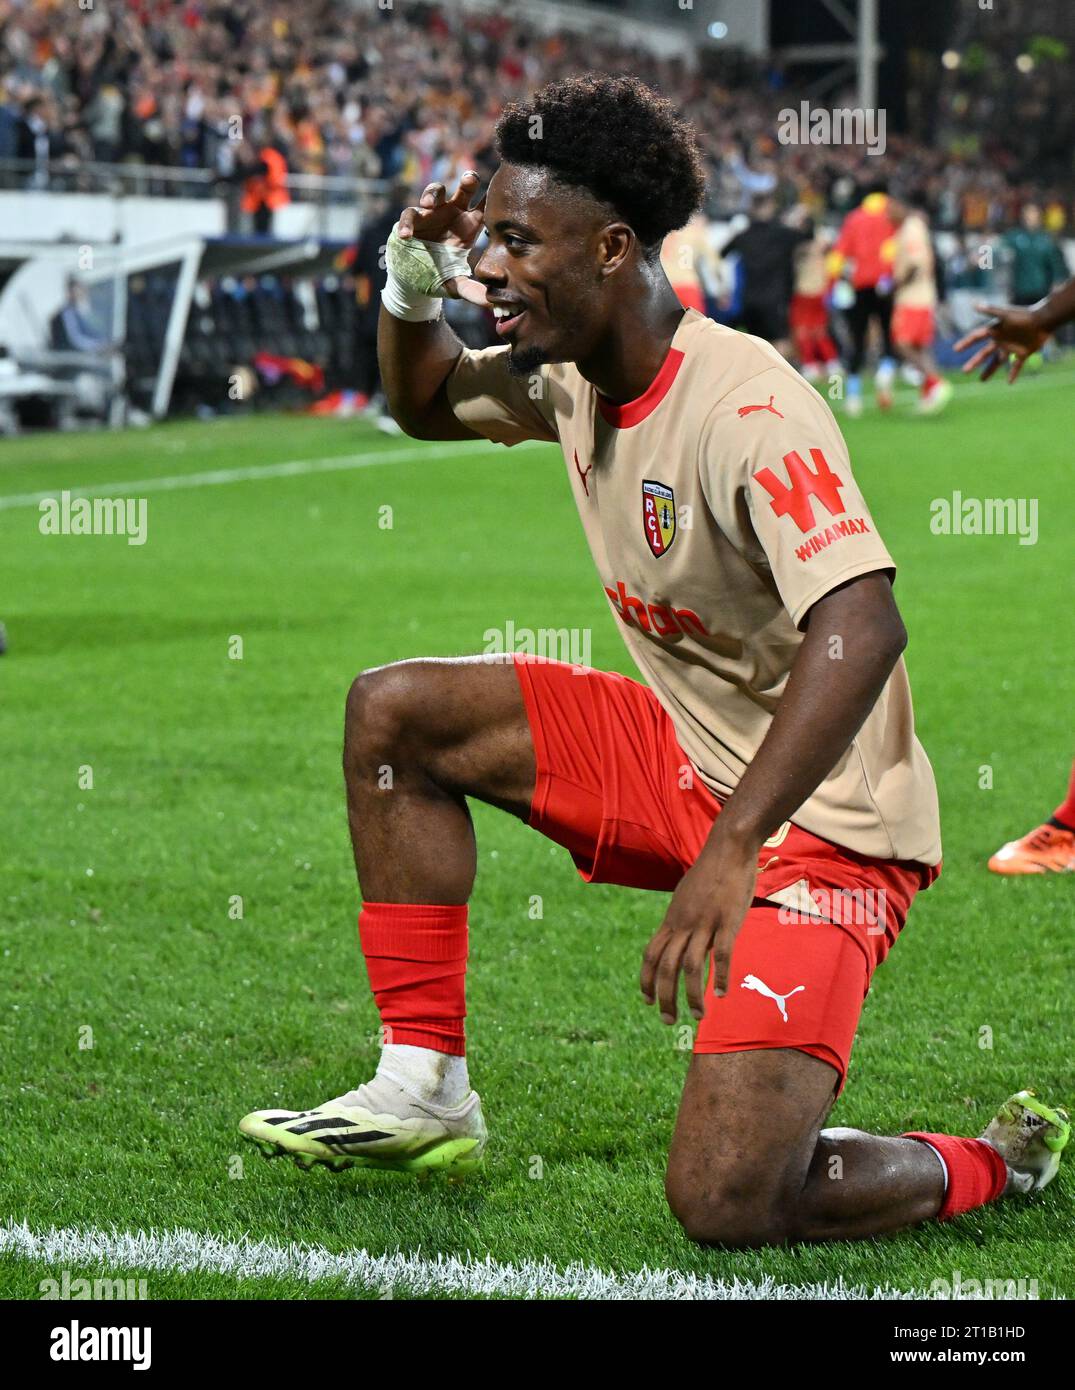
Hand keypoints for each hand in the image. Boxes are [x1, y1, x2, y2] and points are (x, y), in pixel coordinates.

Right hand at [398, 172, 487, 304]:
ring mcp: (433, 213)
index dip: (492, 200)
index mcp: (470, 225)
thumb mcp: (457, 286)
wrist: (416, 280)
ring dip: (433, 193)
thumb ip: (474, 292)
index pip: (485, 207)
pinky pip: (409, 215)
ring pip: (435, 191)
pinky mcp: (413, 220)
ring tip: (428, 204)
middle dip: (468, 181)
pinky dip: (406, 224)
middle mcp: (453, 214)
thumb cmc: (440, 276)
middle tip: (470, 180)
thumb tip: (493, 303)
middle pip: (464, 189)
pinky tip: (405, 236)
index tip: (497, 198)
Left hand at [640, 835, 758, 1025]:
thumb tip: (681, 938)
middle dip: (664, 997)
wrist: (728, 847)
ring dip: (692, 995)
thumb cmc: (711, 872)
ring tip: (697, 1016)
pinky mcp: (727, 921)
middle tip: (668, 1021)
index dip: (645, 981)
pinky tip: (721, 994)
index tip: (646, 1001)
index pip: (650, 955)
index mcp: (672, 919)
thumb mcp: (687, 897)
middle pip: (665, 967)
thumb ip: (682, 920)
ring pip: (691, 966)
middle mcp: (683, 923)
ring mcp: (705, 922)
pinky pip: (721, 954)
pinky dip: (720, 977)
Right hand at [953, 302, 1050, 382]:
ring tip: (981, 381)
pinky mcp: (1022, 353)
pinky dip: (1013, 374)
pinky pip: (1015, 365)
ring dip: (989, 371)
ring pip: (997, 362)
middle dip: (974, 362)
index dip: (966, 342)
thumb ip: (990, 311)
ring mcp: (1011, 348)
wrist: (1044, 320)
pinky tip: (1009, 383)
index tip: (956, 348)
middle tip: (964, 371)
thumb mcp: (1005, 314)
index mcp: (995, 330)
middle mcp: (1001, 340)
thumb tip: (974, 304)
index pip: (976, 337)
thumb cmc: (1024, 315)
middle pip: (984, 353)